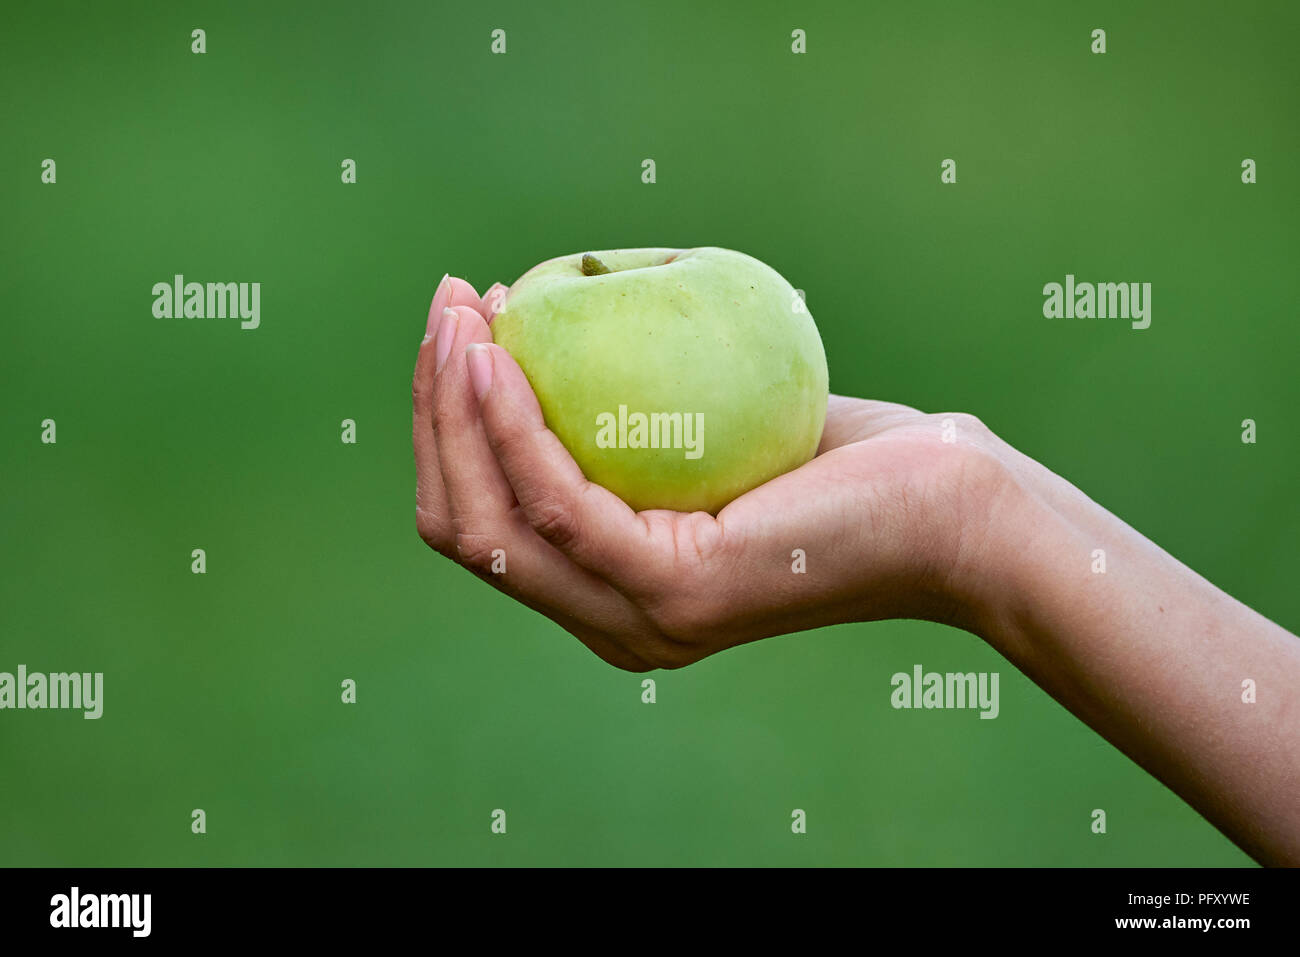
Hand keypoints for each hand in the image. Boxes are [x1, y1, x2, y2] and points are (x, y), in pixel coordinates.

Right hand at [413, 275, 1009, 670]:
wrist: (951, 510)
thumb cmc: (847, 461)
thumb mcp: (716, 428)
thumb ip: (637, 412)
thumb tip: (560, 321)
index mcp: (612, 596)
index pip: (486, 523)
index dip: (448, 428)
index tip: (461, 328)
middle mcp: (612, 624)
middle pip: (468, 528)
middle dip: (435, 411)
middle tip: (448, 307)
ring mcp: (640, 618)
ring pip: (494, 523)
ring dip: (456, 410)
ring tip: (462, 317)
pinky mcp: (675, 591)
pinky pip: (562, 502)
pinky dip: (513, 427)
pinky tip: (503, 355)